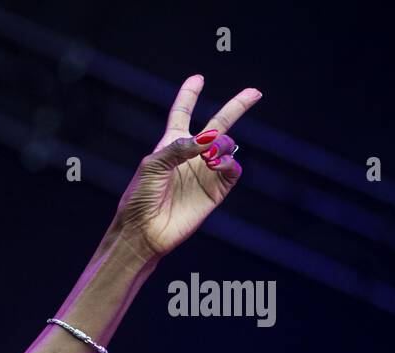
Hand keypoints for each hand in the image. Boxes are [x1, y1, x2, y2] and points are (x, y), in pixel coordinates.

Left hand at [111, 75, 261, 259]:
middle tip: (255, 93)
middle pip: (217, 125)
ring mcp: (205, 172)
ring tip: (209, 156)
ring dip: (222, 144)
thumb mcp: (152, 165)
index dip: (189, 95)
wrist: (144, 232)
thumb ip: (178, 147)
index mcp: (171, 145)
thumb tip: (208, 137)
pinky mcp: (216, 190)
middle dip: (235, 107)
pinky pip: (233, 169)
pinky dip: (230, 162)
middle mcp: (191, 156)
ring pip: (228, 146)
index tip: (198, 79)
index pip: (182, 114)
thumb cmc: (140, 198)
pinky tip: (217, 164)